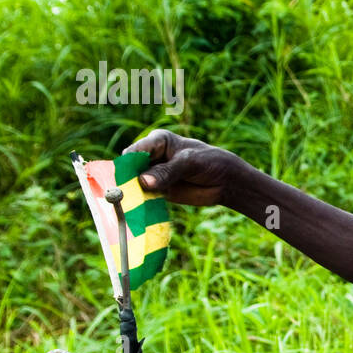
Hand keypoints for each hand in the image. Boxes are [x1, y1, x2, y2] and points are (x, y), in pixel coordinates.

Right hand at [123, 129, 247, 207]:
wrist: (226, 181)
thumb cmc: (210, 162)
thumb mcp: (190, 163)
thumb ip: (168, 171)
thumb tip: (144, 182)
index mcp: (157, 141)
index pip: (134, 152)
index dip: (128, 166)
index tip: (130, 180)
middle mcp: (151, 157)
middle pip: (129, 169)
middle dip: (127, 182)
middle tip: (126, 196)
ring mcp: (152, 175)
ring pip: (134, 185)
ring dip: (132, 196)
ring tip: (133, 205)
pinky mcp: (157, 191)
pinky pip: (144, 198)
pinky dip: (141, 204)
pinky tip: (139, 211)